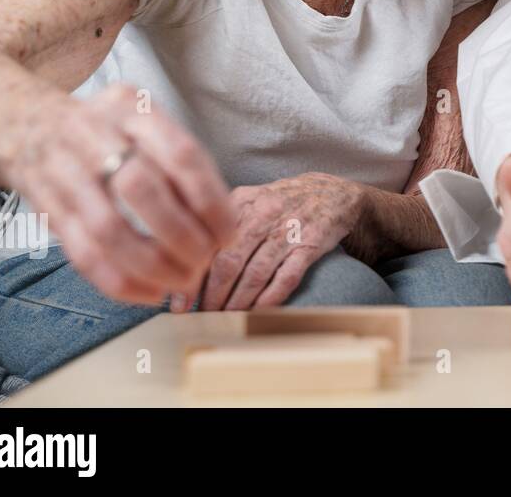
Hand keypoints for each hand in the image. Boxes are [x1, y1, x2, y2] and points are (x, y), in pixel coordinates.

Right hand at [7, 83, 234, 306]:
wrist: (26, 125)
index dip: (211, 201)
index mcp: (132, 109)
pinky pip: (82, 254)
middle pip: (140, 190)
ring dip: (153, 265)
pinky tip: (150, 293)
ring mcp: (63, 173)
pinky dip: (120, 281)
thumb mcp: (144, 119)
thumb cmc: (109, 131)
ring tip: (184, 281)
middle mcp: (93, 135)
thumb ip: (180, 159)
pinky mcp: (46, 210)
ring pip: (108, 229)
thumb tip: (222, 220)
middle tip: (206, 260)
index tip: (228, 234)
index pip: (180, 155)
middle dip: (182, 236)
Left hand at [198, 172, 360, 310]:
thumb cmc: (281, 202)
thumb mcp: (250, 199)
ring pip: (256, 273)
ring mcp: (288, 230)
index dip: (191, 276)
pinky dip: (269, 298)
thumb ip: (219, 222)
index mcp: (242, 201)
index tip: (178, 301)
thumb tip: (183, 261)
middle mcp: (264, 214)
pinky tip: (256, 311)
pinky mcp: (310, 245)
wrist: (331, 193)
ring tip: (225, 318)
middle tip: (201, 314)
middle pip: (229, 261)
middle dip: (211, 294)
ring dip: (237, 301)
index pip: (208, 242)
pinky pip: (286, 277)